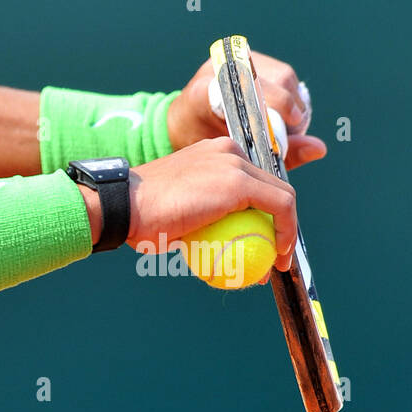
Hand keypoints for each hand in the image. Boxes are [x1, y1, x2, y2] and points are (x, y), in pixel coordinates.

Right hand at [127, 137, 299, 271]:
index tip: (263, 241)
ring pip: (282, 196)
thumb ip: (207, 218)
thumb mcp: (182, 211)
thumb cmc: (144, 215)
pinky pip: (281, 207)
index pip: (254, 181)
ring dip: (286, 231)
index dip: (265, 214)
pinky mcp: (239, 181)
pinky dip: (287, 232)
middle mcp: (228, 150)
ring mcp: (234, 162)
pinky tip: (279, 256)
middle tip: (273, 255)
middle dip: (280, 224)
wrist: (125, 206)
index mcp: (215, 152)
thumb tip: (226, 243)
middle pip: (271, 188)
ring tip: (276, 262)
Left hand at [166, 49, 326, 169]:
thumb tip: (319, 147)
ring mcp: (233, 59)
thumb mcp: (235, 155)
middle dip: (289, 111)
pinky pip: (283, 74)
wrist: (185, 120)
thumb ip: (278, 153)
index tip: (291, 123)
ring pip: (283, 76)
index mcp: (204, 92)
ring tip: (284, 127)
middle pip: (273, 81)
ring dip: (293, 104)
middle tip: (289, 135)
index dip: (274, 103)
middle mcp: (218, 68)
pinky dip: (290, 96)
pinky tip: (281, 115)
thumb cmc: (207, 143)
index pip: (246, 89)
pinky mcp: (247, 57)